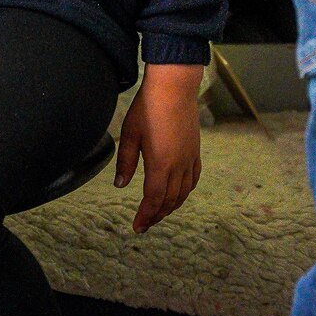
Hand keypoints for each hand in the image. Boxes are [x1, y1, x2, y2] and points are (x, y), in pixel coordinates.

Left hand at [115, 64, 203, 233]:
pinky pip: (194, 179)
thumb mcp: (130, 134)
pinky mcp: (195, 151)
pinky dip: (185, 192)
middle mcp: (178, 165)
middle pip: (169, 200)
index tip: (137, 227)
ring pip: (183, 193)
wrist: (174, 88)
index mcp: (160, 164)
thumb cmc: (148, 108)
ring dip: (171, 206)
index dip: (146, 216)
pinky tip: (179, 194)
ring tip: (158, 213)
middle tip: (145, 224)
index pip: (153, 199)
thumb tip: (120, 185)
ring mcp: (190, 159)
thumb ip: (126, 162)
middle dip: (156, 215)